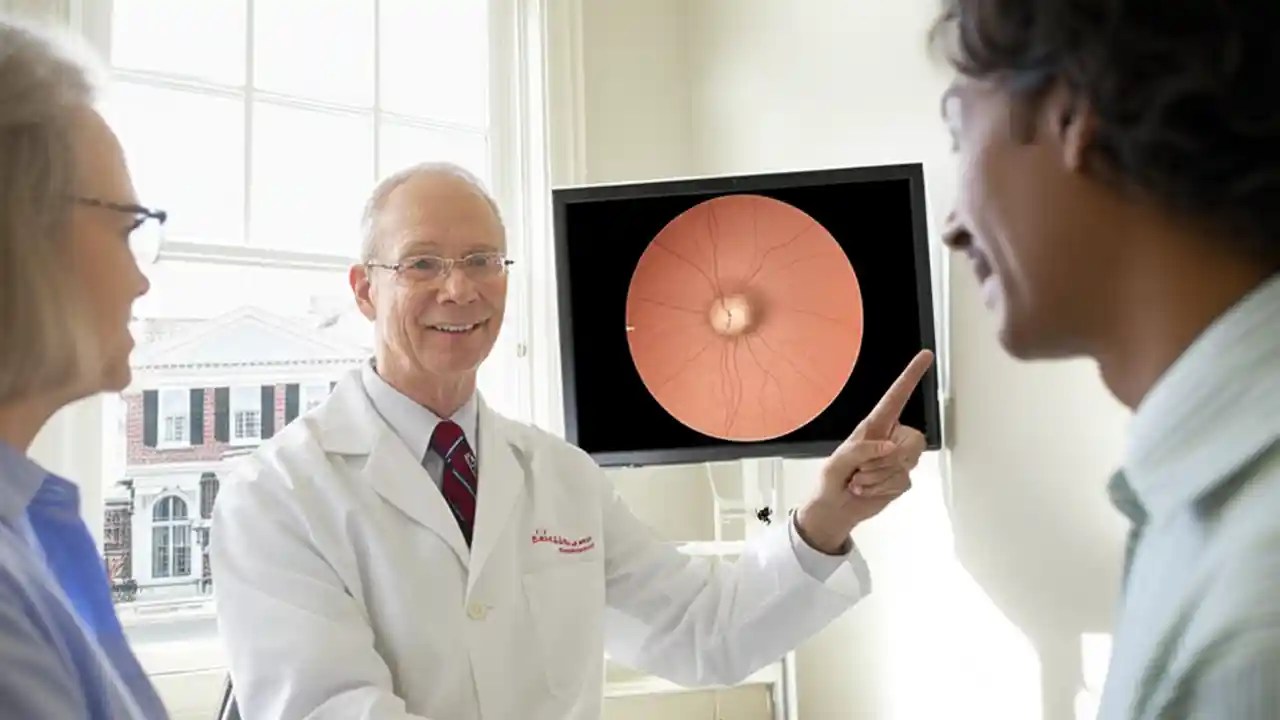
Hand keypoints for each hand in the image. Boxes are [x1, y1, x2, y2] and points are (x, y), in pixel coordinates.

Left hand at [796, 350, 934, 553]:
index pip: (896, 397)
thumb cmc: (830, 480)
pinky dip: (881, 489)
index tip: (925, 356)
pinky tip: (866, 489)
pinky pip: (902, 481)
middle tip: (862, 470)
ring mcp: (897, 459)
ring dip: (878, 477)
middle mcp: (889, 438)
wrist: (835, 509)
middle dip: (886, 460)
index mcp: (873, 425)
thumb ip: (862, 450)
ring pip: (906, 463)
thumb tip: (890, 448)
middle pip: (912, 440)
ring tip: (859, 480)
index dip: (911, 376)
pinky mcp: (900, 478)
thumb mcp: (837, 462)